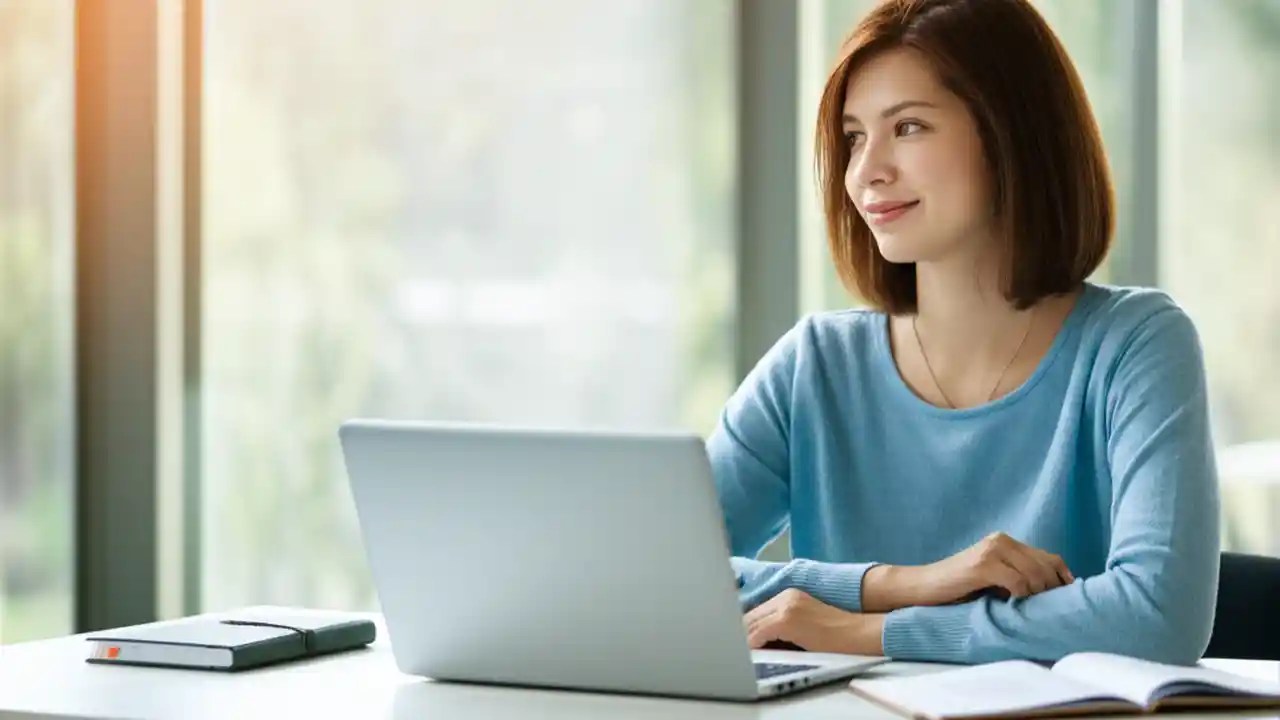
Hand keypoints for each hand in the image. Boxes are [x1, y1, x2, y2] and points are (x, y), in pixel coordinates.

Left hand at [743, 588, 885, 654]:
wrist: (857, 633)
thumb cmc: (836, 635)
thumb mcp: (805, 623)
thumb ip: (783, 625)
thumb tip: (759, 641)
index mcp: (789, 596)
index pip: (756, 612)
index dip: (744, 628)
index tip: (737, 640)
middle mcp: (785, 597)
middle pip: (750, 616)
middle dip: (740, 634)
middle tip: (733, 648)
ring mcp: (786, 606)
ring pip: (751, 624)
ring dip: (744, 640)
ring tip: (738, 653)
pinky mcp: (787, 620)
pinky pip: (758, 633)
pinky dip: (751, 645)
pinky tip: (751, 654)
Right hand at [861, 532, 1073, 611]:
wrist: (923, 587)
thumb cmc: (959, 589)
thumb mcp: (994, 579)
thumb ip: (1018, 576)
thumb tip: (1053, 594)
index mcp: (1006, 541)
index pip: (1050, 558)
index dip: (1064, 579)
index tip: (1068, 600)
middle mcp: (1001, 541)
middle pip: (1045, 565)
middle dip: (1053, 590)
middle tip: (1051, 611)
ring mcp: (991, 551)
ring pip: (1034, 573)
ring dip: (1038, 595)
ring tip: (1032, 610)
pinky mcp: (982, 565)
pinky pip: (1017, 582)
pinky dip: (1021, 596)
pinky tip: (1014, 606)